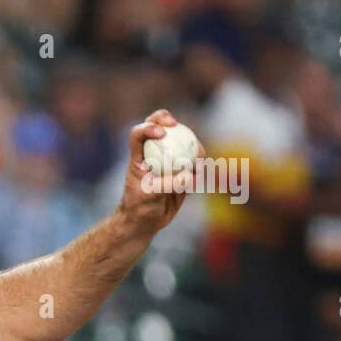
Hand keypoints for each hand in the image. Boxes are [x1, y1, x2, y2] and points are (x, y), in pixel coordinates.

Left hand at [117, 109, 205, 234]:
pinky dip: (199, 164)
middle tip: (175, 125)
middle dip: (166, 119)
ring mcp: (168, 160)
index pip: (139, 134)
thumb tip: (190, 175)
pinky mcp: (182, 171)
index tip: (161, 133)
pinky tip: (201, 171)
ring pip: (181, 142)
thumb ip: (168, 183)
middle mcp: (153, 153)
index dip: (148, 127)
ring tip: (198, 157)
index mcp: (139, 156)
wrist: (147, 221)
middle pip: (159, 127)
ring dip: (191, 144)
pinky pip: (194, 162)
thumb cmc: (140, 207)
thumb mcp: (150, 195)